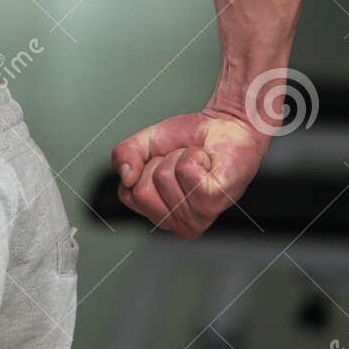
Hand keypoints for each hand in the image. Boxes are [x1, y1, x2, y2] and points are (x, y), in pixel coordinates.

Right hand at [111, 110, 267, 239]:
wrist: (225, 125)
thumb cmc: (190, 139)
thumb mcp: (145, 143)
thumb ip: (123, 155)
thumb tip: (126, 176)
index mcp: (162, 216)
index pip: (129, 196)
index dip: (142, 169)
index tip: (164, 163)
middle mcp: (180, 223)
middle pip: (142, 191)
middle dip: (159, 164)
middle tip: (181, 162)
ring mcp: (199, 215)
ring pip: (163, 178)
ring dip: (179, 158)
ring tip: (197, 162)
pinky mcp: (215, 200)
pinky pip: (186, 172)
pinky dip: (194, 156)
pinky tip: (208, 163)